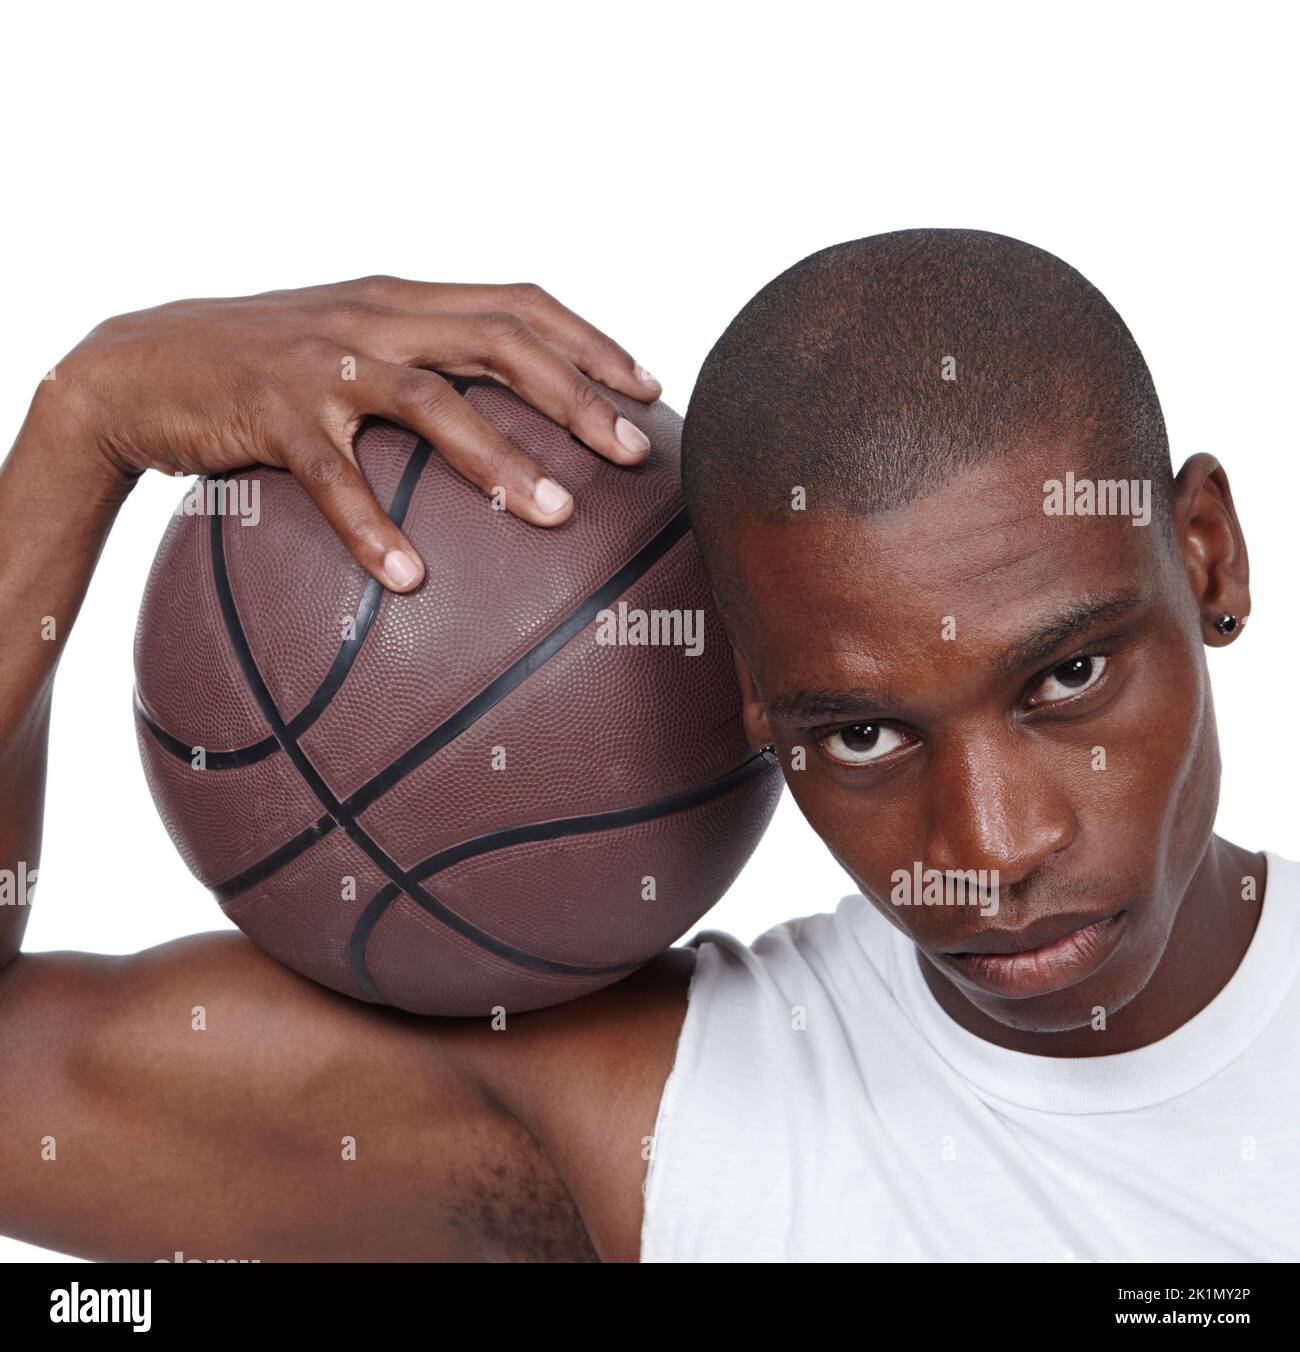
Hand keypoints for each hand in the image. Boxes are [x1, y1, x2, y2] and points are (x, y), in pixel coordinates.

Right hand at [42, 277, 663, 590]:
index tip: (647, 389)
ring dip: (501, 460)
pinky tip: (411, 578)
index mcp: (404, 299)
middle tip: (630, 452)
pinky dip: (373, 526)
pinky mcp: (272, 413)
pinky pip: (334, 476)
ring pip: (431, 401)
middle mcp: (374, 318)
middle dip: (576, 394)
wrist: (139, 365)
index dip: (590, 341)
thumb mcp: (350, 347)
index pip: (518, 302)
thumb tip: (506, 427)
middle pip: (498, 341)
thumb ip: (423, 366)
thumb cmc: (263, 368)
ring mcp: (323, 363)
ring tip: (559, 516)